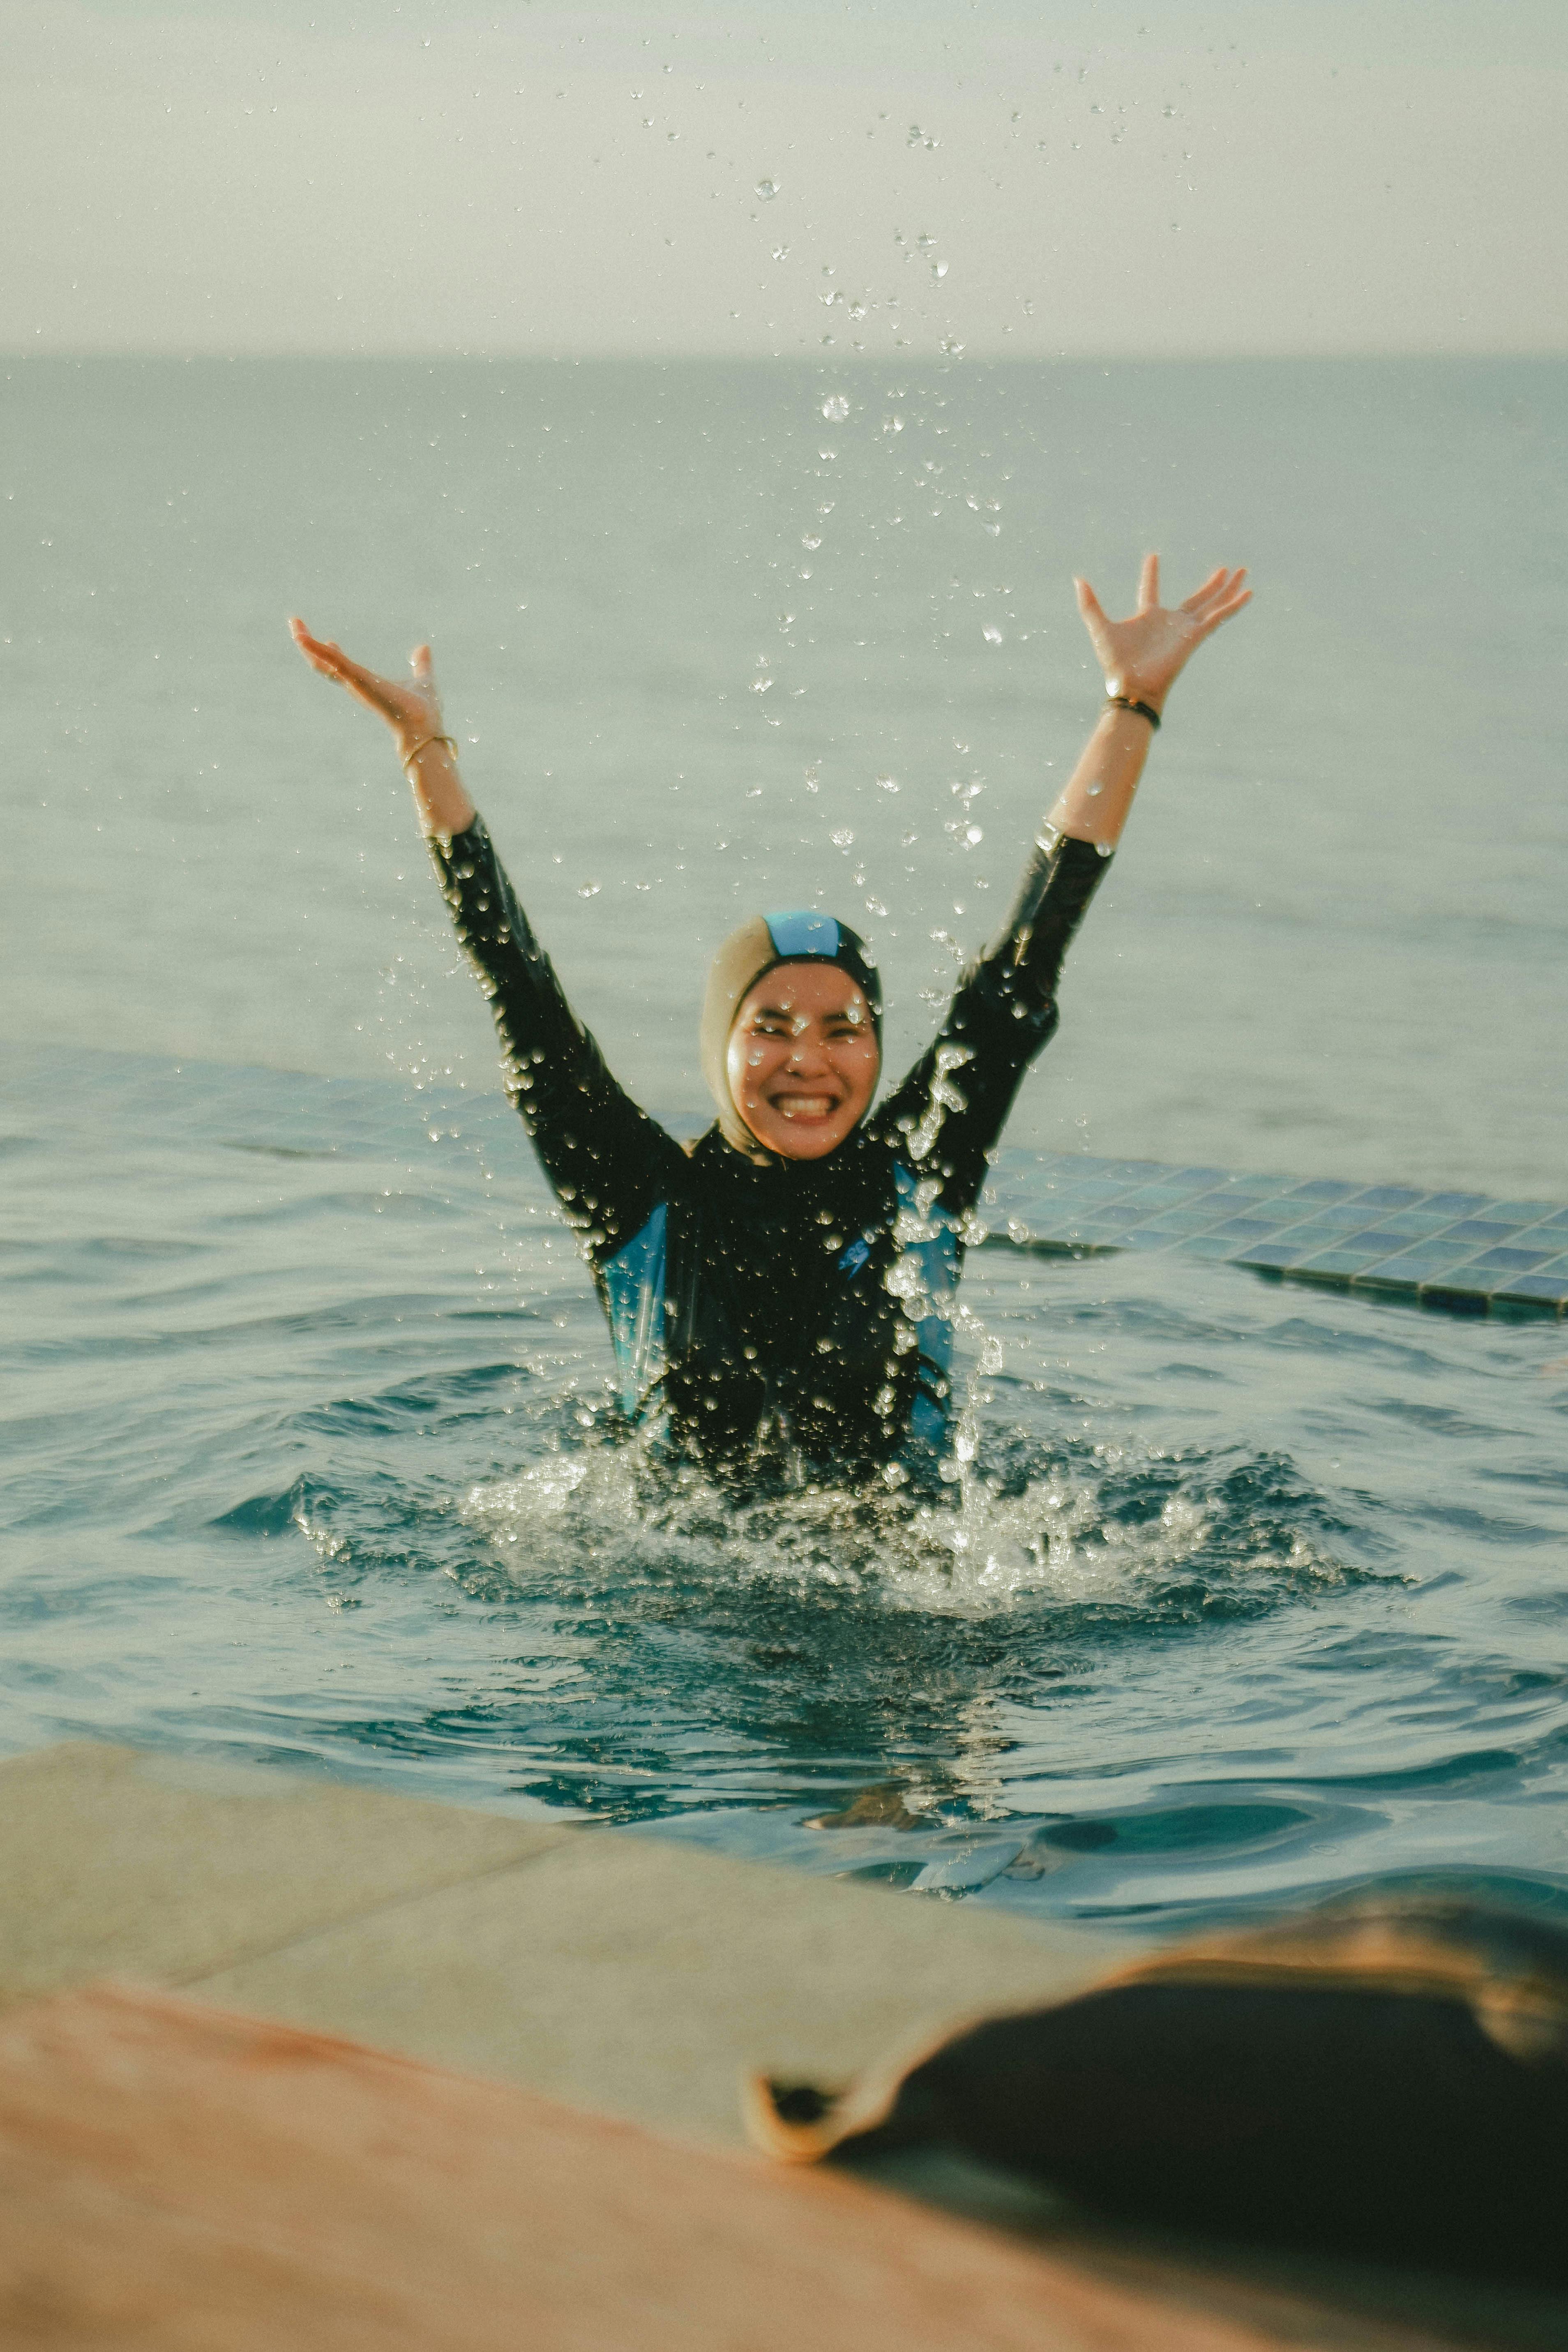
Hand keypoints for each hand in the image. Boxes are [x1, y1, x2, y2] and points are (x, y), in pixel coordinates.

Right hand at [289, 618, 445, 759]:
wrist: (424, 728)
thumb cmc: (424, 713)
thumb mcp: (422, 680)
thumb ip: (421, 665)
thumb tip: (424, 647)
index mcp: (369, 685)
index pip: (345, 670)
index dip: (335, 656)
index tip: (330, 642)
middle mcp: (358, 686)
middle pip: (326, 666)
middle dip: (311, 647)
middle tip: (298, 628)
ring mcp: (354, 683)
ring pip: (322, 663)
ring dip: (307, 644)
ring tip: (295, 625)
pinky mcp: (356, 679)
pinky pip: (332, 661)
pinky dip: (315, 648)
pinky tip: (301, 636)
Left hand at [1074, 555, 1249, 714]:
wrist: (1131, 685)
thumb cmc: (1116, 663)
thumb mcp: (1100, 627)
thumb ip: (1090, 604)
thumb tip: (1077, 579)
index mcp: (1147, 617)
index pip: (1150, 590)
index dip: (1150, 574)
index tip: (1152, 557)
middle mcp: (1169, 622)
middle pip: (1195, 598)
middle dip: (1210, 584)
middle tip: (1224, 568)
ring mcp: (1184, 629)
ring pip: (1211, 603)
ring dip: (1227, 588)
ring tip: (1241, 572)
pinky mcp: (1195, 635)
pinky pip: (1218, 616)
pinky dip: (1233, 605)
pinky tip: (1247, 592)